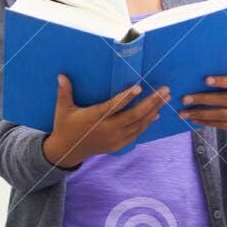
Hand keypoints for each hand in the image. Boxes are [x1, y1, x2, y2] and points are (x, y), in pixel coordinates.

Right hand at [41, 75, 167, 168]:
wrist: (68, 151)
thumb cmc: (65, 126)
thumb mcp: (63, 109)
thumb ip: (64, 92)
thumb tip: (61, 75)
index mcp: (94, 118)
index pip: (113, 107)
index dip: (126, 97)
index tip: (139, 87)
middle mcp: (107, 129)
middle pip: (134, 115)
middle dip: (151, 102)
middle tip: (165, 90)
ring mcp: (115, 139)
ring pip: (139, 124)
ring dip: (154, 110)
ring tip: (165, 98)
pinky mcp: (118, 145)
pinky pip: (136, 133)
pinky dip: (147, 123)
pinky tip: (156, 114)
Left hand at [178, 75, 226, 146]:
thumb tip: (202, 80)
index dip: (221, 81)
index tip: (205, 80)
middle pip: (224, 99)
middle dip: (202, 99)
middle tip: (185, 99)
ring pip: (219, 114)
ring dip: (199, 113)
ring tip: (184, 112)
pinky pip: (219, 124)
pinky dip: (205, 121)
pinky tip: (193, 119)